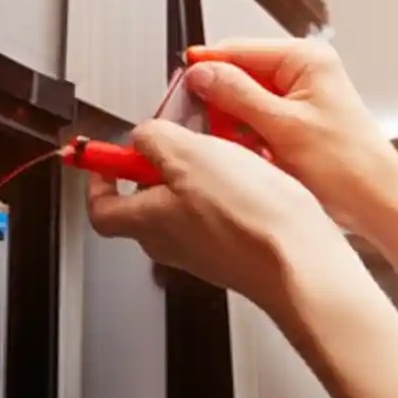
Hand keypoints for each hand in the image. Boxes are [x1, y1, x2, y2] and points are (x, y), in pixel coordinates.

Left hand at [87, 119, 350, 311]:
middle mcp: (172, 243)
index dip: (97, 182)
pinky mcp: (236, 250)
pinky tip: (252, 175)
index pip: (101, 209)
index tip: (104, 159)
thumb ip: (154, 140)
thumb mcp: (188, 154)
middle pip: (146, 204)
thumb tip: (143, 136)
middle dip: (157, 169)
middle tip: (174, 143)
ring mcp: (205, 250)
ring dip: (199, 175)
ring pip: (188, 206)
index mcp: (146, 222)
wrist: (300, 261)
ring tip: (223, 153)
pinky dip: (229, 190)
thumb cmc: (248, 219)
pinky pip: (222, 214)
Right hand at [185, 39, 397, 233]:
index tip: (180, 89)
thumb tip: (202, 74)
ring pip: (246, 104)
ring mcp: (300, 100)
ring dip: (234, 126)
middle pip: (239, 76)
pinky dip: (248, 140)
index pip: (238, 49)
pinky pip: (258, 124)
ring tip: (233, 148)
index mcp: (305, 59)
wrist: (378, 203)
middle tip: (204, 127)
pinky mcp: (297, 126)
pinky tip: (249, 157)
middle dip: (220, 104)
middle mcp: (304, 73)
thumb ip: (237, 95)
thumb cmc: (348, 165)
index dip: (206, 69)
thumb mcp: (282, 126)